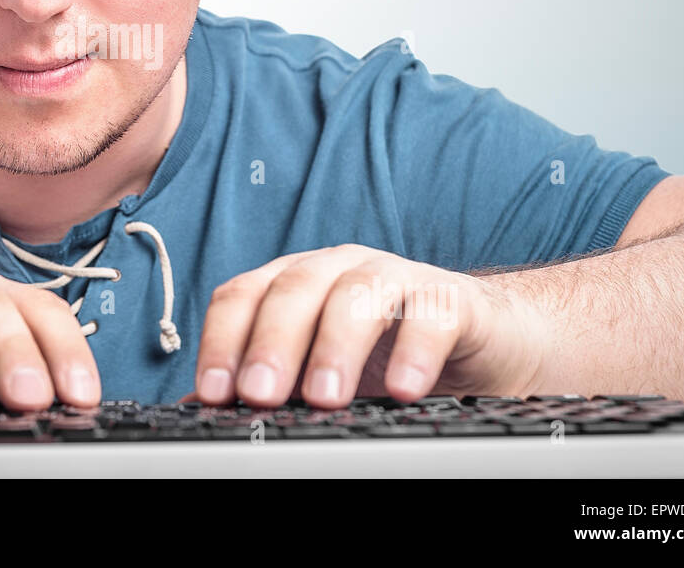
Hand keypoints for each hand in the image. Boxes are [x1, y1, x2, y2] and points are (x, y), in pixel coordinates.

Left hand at [191, 244, 549, 406]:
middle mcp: (338, 270)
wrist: (487, 341)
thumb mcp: (320, 373)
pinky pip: (431, 315)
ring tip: (324, 396)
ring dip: (335, 346)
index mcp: (294, 284)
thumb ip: (267, 385)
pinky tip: (403, 389)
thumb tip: (196, 412)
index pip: (243, 296)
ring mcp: (395, 278)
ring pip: (356, 295)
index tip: (213, 393)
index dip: (222, 341)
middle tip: (258, 395)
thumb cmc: (390, 356)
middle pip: (292, 290)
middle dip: (270, 343)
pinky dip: (415, 350)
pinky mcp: (452, 299)